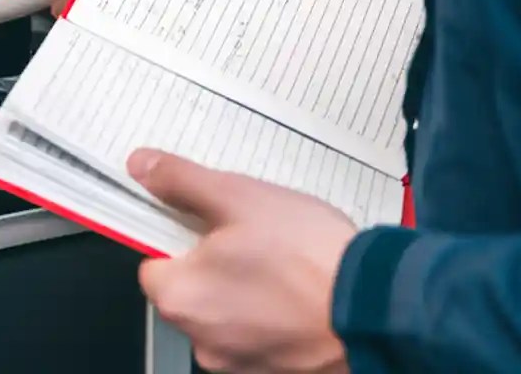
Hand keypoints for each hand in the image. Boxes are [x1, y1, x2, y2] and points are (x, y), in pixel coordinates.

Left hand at [129, 149, 355, 373]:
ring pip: (226, 313)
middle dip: (214, 264)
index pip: (152, 264)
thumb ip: (181, 182)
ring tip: (283, 265)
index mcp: (180, 298)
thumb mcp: (238, 198)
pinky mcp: (274, 371)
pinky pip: (258, 335)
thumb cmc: (310, 258)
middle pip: (189, 291)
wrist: (377, 308)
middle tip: (253, 237)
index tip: (205, 223)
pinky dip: (271, 316)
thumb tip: (143, 167)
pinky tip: (299, 293)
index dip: (177, 238)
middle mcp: (200, 340)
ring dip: (244, 291)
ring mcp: (238, 362)